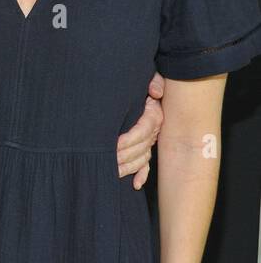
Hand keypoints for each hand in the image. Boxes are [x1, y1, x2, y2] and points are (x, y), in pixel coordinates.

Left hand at [117, 72, 164, 188]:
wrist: (145, 91)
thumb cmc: (142, 85)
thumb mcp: (153, 78)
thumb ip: (155, 82)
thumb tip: (155, 92)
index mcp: (154, 114)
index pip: (143, 130)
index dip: (129, 138)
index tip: (113, 144)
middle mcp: (155, 130)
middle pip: (142, 147)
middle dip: (124, 155)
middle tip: (106, 160)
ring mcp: (151, 140)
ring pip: (143, 158)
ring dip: (129, 167)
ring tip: (113, 171)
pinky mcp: (146, 147)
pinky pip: (147, 164)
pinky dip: (142, 175)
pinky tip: (135, 184)